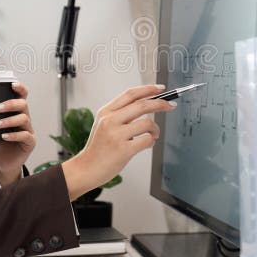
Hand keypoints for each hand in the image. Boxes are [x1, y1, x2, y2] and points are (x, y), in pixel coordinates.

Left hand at [0, 82, 34, 186]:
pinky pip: (25, 135)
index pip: (21, 95)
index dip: (20, 88)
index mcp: (15, 111)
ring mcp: (28, 130)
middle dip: (10, 104)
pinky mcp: (30, 142)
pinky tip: (4, 136)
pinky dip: (14, 135)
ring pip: (24, 119)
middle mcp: (24, 118)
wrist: (1, 162)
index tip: (12, 84)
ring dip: (9, 120)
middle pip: (23, 104)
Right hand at [61, 84, 175, 200]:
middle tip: (170, 105)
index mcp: (106, 112)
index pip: (130, 94)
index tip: (160, 88)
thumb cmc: (98, 148)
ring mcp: (116, 135)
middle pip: (142, 105)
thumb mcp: (103, 124)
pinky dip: (151, 141)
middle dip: (160, 103)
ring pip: (147, 123)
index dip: (147, 89)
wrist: (87, 168)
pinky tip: (147, 143)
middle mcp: (110, 121)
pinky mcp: (123, 150)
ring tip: (154, 134)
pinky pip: (147, 140)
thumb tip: (146, 104)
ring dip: (156, 128)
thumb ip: (120, 114)